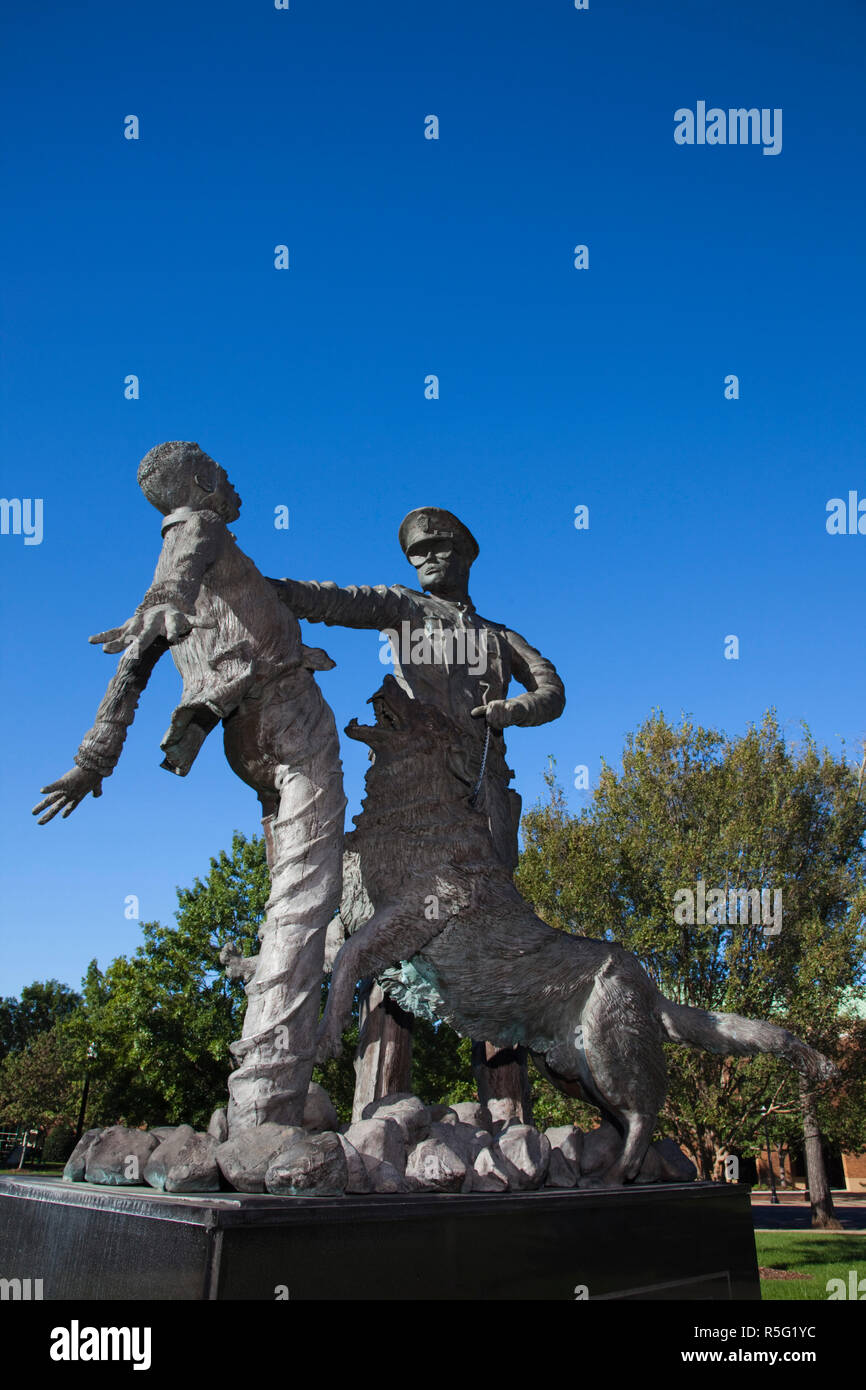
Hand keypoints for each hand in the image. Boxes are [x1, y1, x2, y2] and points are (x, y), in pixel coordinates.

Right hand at [32, 766, 102, 824]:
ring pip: (51, 800)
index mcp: (79, 795)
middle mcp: (71, 795)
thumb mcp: (97, 784)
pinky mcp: (65, 781)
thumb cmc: (95, 775)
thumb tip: (97, 795)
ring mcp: (67, 790)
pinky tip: (41, 791)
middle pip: (56, 807)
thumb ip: (97, 791)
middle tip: (39, 823)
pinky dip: (49, 788)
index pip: (72, 806)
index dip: (68, 811)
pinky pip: (55, 786)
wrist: (95, 768)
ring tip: (33, 812)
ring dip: (42, 807)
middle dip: (48, 816)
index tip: (63, 817)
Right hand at [90, 604, 211, 657]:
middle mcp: (150, 621)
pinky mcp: (128, 626)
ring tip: (105, 651)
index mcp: (167, 619)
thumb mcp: (188, 619)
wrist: (160, 604)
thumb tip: (214, 623)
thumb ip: (199, 621)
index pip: (172, 626)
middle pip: (144, 634)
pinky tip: (90, 641)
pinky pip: (114, 631)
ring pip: (126, 634)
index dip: (174, 631)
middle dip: (138, 644)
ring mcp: (137, 623)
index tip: (173, 638)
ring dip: (116, 643)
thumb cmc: (176, 617)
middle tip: (132, 655)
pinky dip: (103, 635)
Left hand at [470, 699, 514, 730]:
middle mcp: (497, 704)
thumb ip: (482, 711)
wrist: (521, 707)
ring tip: (508, 719)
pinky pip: (508, 719)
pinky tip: (512, 719)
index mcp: (491, 704)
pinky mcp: (512, 707)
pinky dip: (510, 721)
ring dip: (505, 724)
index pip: (489, 720)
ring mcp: (504, 705)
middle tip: (504, 720)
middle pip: (494, 722)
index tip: (498, 720)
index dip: (494, 724)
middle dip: (500, 724)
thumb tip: (471, 713)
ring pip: (501, 722)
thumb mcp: (493, 709)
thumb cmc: (505, 709)